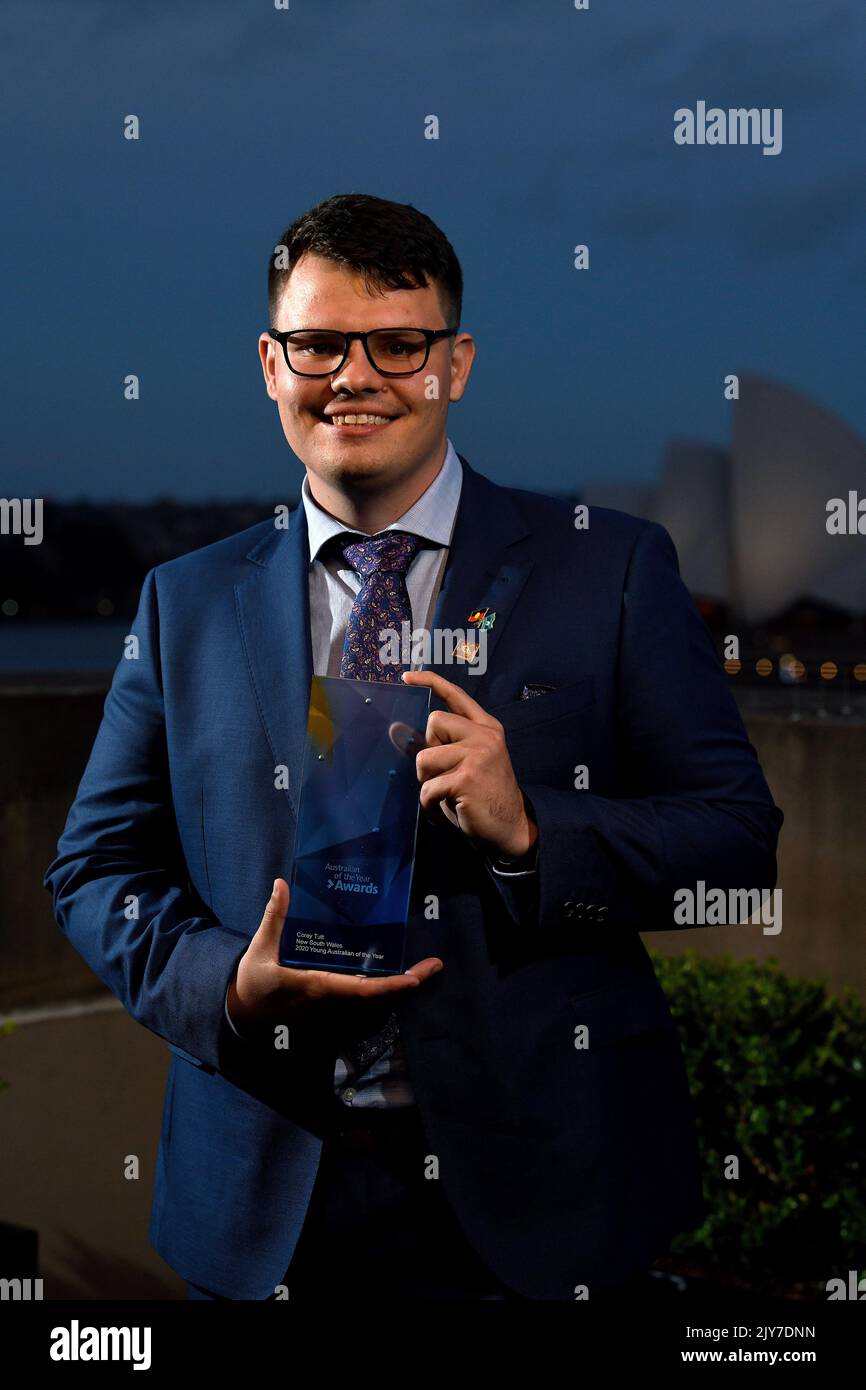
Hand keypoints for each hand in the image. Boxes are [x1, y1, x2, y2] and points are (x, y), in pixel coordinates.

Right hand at [226, 879, 443, 1031]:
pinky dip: (384, 986)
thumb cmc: (253, 981)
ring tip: (426, 966)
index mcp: (316, 985)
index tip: (413, 979)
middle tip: (435, 965)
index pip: (359, 989)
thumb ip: (274, 917)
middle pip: (377, 995)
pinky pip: (362, 995)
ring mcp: (333, 1004)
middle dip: (407, 983)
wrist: (242, 1012)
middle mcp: (331, 999)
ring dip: (400, 985)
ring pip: (373, 998)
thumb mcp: (260, 948)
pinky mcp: (331, 1002)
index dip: (388, 986)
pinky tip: (399, 972)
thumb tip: (282, 885)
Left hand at [400, 669, 537, 860]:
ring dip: (426, 781)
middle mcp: (485, 735)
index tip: (407, 677)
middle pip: (434, 722)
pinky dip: (429, 803)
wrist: (510, 826)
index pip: (456, 695)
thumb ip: (437, 746)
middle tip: (441, 774)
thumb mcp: (463, 763)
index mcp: (486, 727)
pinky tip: (444, 808)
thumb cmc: (481, 794)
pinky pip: (429, 787)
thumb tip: (395, 731)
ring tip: (443, 793)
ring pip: (425, 757)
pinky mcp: (468, 777)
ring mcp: (478, 755)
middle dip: (428, 750)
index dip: (430, 682)